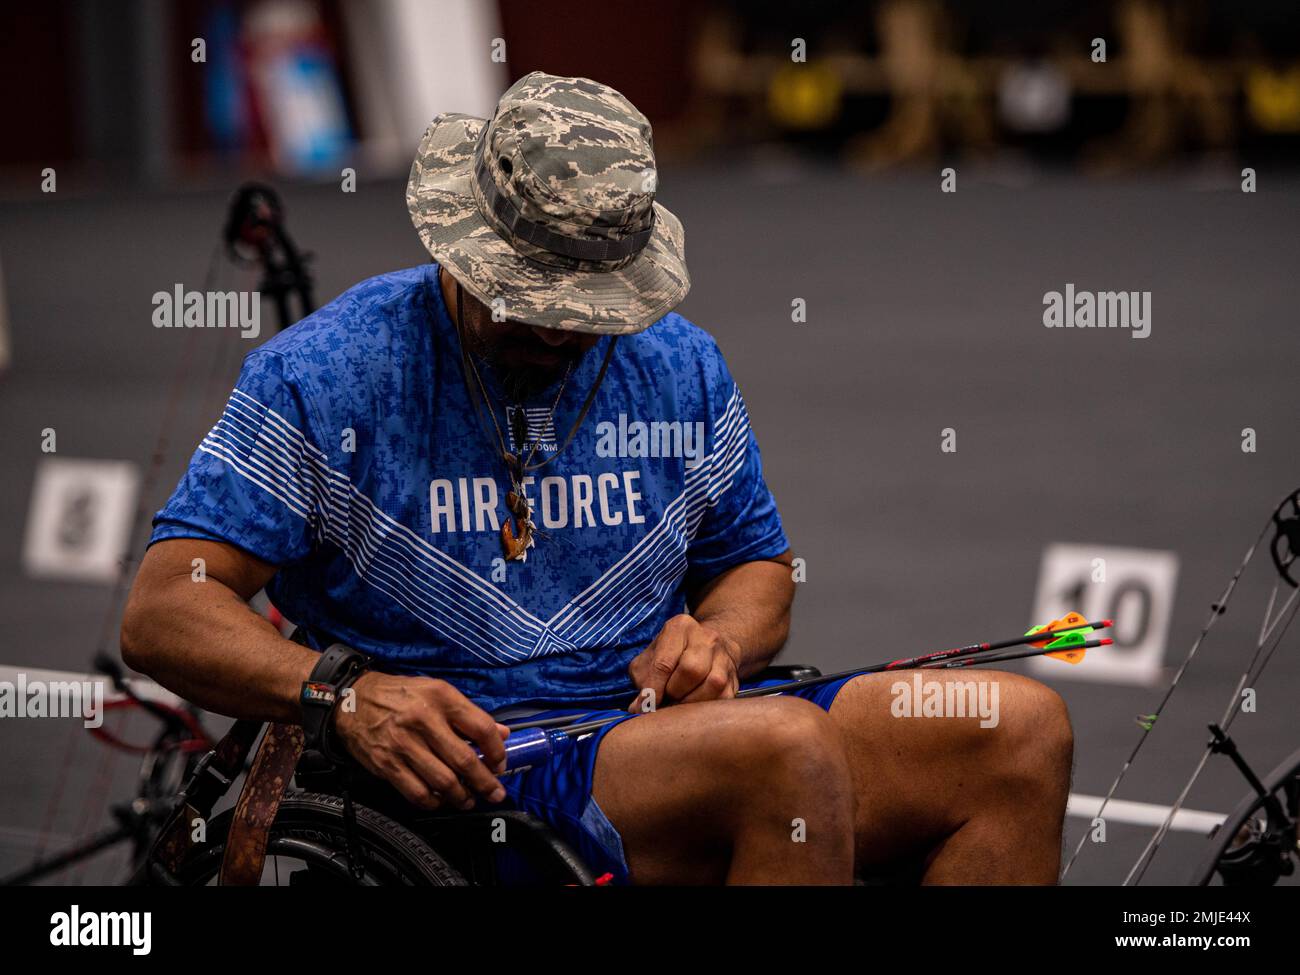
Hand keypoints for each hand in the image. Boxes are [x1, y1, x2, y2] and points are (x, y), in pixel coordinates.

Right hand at [332, 672, 510, 810]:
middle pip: (464, 760)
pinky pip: (417, 792)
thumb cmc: (400, 695)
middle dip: (485, 782)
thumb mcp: (437, 691)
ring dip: (462, 796)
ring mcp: (403, 744)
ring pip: (443, 782)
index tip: (500, 764)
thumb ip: (469, 714)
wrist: (352, 699)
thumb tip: (503, 734)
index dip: (496, 751)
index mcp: (441, 697)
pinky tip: (441, 800)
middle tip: (495, 793)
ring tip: (469, 799)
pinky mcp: (386, 764)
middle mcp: (423, 720)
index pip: (481, 728)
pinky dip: (434, 802)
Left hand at [627, 614, 741, 711]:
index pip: (664, 663)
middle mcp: (706, 638)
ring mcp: (725, 657)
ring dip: (691, 701)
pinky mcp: (735, 678)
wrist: (707, 647)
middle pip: (692, 670)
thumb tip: (638, 708)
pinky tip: (694, 706)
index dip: (653, 689)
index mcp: (680, 627)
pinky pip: (723, 698)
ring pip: (713, 684)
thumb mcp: (651, 657)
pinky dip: (706, 708)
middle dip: (675, 691)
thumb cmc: (672, 654)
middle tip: (666, 698)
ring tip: (680, 702)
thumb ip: (643, 679)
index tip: (645, 706)